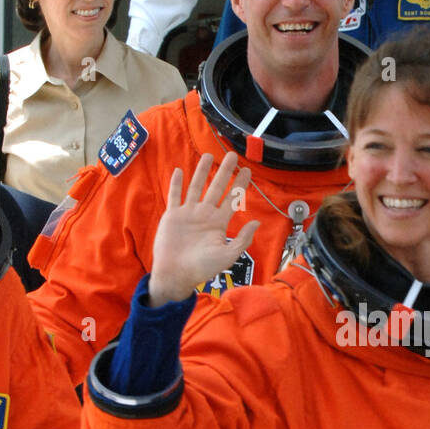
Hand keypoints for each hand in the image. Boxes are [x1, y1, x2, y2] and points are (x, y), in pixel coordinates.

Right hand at [148, 152, 257, 305]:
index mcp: (218, 223)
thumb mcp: (227, 255)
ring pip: (196, 187)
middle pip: (216, 187)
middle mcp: (205, 214)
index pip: (232, 199)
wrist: (176, 274)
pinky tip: (179, 171)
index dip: (240, 184)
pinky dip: (176, 184)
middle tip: (232, 154)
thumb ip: (242, 239)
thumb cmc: (202, 268)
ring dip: (201, 171)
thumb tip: (257, 222)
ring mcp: (188, 213)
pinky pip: (175, 196)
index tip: (248, 170)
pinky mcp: (172, 215)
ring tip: (208, 155)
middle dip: (224, 171)